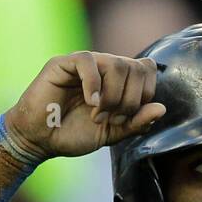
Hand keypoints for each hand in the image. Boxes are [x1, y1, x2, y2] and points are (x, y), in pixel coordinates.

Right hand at [4, 52, 165, 160]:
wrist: (39, 140)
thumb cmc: (72, 134)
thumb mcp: (111, 134)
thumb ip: (136, 123)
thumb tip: (162, 108)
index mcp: (117, 80)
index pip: (146, 69)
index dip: (144, 94)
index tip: (126, 119)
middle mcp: (103, 67)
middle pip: (135, 66)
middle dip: (129, 100)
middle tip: (111, 119)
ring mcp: (85, 63)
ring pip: (116, 63)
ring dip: (112, 96)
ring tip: (97, 115)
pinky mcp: (64, 63)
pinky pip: (88, 61)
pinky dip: (94, 85)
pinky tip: (90, 103)